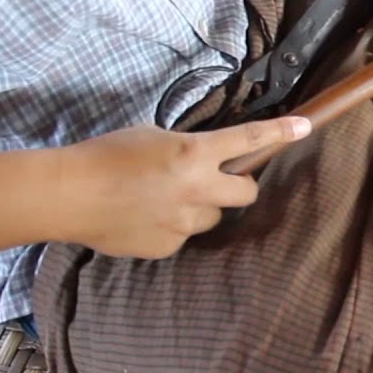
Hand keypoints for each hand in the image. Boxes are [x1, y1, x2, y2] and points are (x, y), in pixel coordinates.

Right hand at [54, 117, 311, 258]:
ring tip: (163, 198)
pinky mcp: (168, 246)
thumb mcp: (154, 136)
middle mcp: (196, 189)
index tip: (304, 127)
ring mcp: (183, 222)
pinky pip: (183, 234)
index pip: (249, 139)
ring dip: (200, 206)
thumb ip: (188, 147)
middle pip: (246, 192)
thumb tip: (207, 158)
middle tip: (220, 178)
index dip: (280, 132)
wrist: (67, 194)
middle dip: (239, 185)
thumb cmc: (106, 155)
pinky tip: (144, 215)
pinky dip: (172, 225)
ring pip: (213, 216)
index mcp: (193, 153)